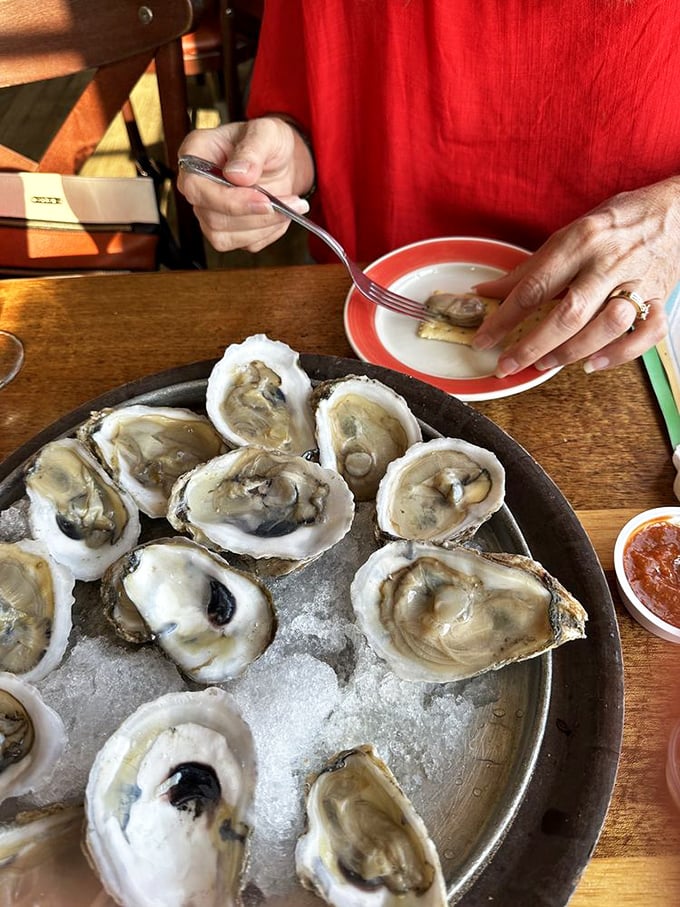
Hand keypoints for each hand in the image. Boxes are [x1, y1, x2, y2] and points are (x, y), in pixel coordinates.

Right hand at [177, 117, 314, 252]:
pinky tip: (282, 214)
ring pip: (226, 238)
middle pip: (212, 218)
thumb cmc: (268, 141)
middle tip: (290, 202)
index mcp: (196, 154)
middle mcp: (198, 186)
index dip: (227, 200)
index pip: (194, 187)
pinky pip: (246, 244)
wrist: (283, 161)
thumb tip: (237, 175)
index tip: (262, 198)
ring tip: (292, 205)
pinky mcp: (227, 232)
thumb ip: (252, 149)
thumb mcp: (266, 132)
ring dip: (265, 226)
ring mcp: (209, 212)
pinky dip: (269, 232)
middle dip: (255, 216)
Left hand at [471, 178, 679, 374]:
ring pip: (605, 326)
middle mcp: (609, 262)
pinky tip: (593, 363)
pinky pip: (645, 334)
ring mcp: (638, 282)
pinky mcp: (660, 298)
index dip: (504, 318)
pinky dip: (620, 354)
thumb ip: (530, 267)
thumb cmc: (617, 222)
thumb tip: (488, 291)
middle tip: (507, 365)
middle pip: (568, 313)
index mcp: (581, 241)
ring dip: (572, 351)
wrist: (675, 210)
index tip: (484, 339)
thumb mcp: (569, 233)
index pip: (535, 286)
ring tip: (544, 364)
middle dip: (532, 345)